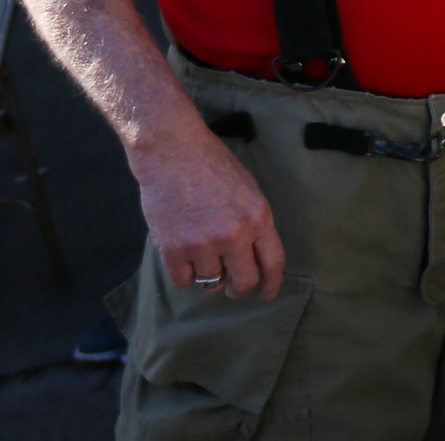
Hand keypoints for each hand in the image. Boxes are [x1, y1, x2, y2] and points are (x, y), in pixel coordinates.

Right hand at [129, 125, 286, 300]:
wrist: (172, 150)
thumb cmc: (211, 164)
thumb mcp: (248, 189)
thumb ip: (254, 223)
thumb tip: (255, 257)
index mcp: (257, 216)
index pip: (273, 262)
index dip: (271, 284)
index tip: (267, 293)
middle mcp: (233, 234)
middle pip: (244, 282)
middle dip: (239, 289)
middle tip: (232, 287)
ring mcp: (202, 243)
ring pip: (210, 282)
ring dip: (208, 275)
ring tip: (201, 254)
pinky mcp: (173, 248)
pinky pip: (183, 280)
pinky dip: (184, 273)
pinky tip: (183, 255)